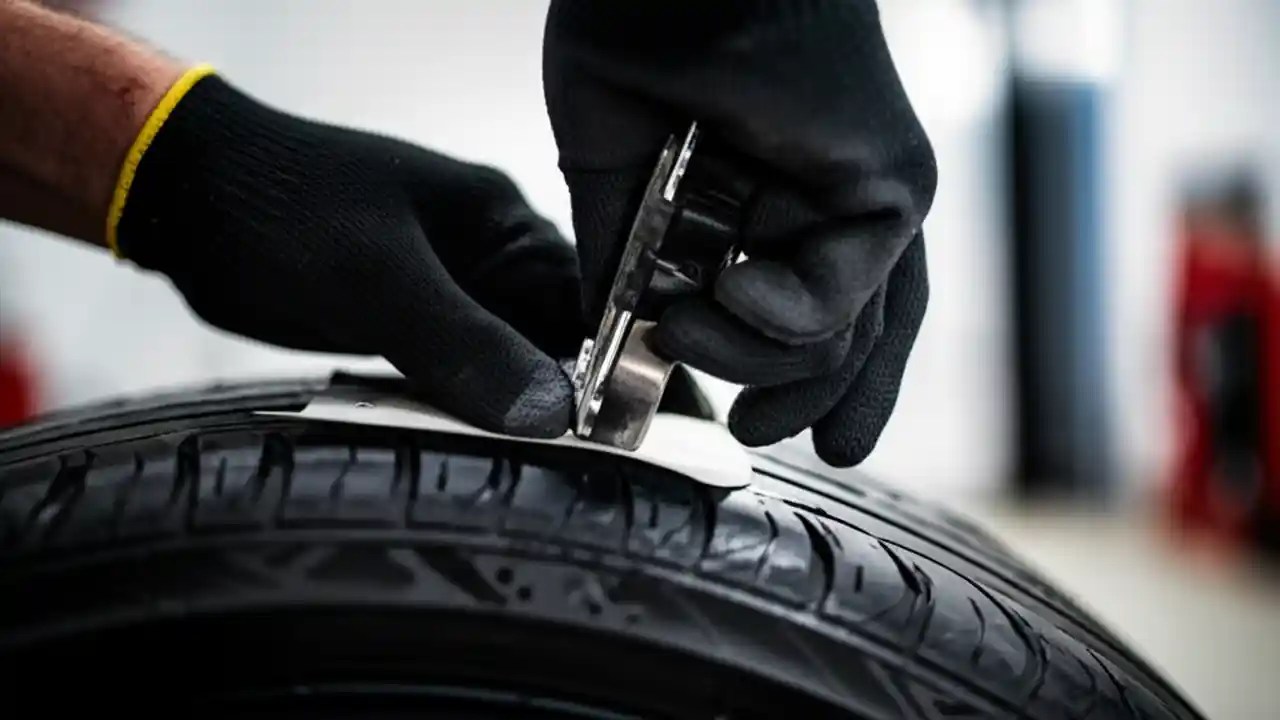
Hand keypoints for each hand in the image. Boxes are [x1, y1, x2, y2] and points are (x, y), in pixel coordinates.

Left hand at [114, 73, 584, 436]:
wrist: (184, 197)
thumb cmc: (280, 210)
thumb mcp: (380, 280)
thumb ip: (467, 343)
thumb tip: (553, 411)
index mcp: (501, 226)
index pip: (592, 299)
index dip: (623, 362)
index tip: (646, 424)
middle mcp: (485, 258)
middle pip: (557, 339)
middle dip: (579, 396)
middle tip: (609, 462)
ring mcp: (445, 291)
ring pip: (509, 362)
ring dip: (526, 409)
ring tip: (559, 470)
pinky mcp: (407, 322)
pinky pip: (459, 374)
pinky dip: (471, 408)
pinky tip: (484, 447)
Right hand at [543, 0, 936, 465]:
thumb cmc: (637, 33)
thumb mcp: (617, 179)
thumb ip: (624, 266)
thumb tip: (615, 339)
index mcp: (777, 197)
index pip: (820, 310)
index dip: (804, 378)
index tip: (771, 428)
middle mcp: (831, 199)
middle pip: (851, 338)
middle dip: (804, 398)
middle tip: (754, 428)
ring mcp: (867, 191)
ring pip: (843, 335)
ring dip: (755, 359)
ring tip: (684, 331)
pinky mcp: (888, 179)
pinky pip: (850, 293)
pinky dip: (785, 317)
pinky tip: (730, 293)